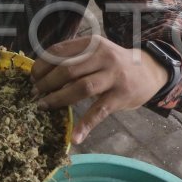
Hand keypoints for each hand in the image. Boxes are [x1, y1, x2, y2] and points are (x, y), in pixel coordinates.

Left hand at [31, 36, 169, 143]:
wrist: (149, 71)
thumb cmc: (113, 64)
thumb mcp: (95, 53)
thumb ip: (73, 59)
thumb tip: (40, 73)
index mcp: (91, 44)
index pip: (59, 51)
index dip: (42, 65)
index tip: (32, 77)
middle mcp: (102, 56)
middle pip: (67, 70)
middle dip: (46, 83)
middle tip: (34, 94)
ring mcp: (113, 76)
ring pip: (80, 87)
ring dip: (58, 99)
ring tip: (43, 106)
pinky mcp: (120, 96)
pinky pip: (99, 111)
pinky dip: (85, 124)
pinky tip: (75, 137)